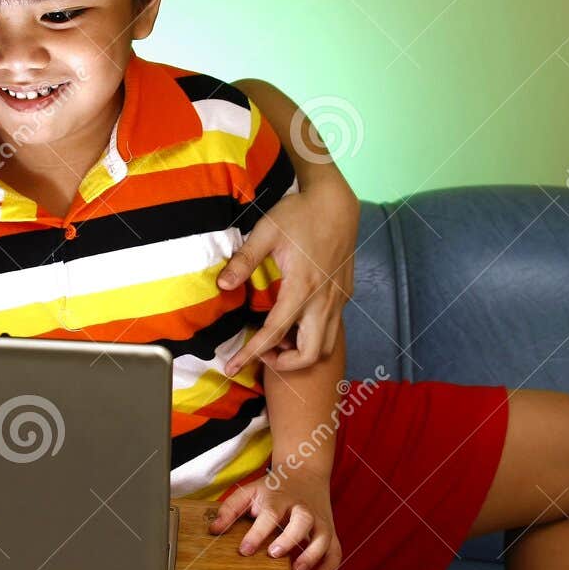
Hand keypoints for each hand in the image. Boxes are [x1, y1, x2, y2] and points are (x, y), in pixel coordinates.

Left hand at [207, 468, 342, 569]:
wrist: (304, 472)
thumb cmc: (273, 488)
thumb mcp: (250, 491)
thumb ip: (230, 509)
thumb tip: (214, 530)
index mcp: (279, 498)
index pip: (269, 514)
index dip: (257, 533)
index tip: (244, 550)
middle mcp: (302, 508)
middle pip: (302, 520)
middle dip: (290, 538)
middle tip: (274, 553)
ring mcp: (318, 519)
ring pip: (323, 536)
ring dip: (313, 554)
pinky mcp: (329, 530)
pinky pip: (335, 549)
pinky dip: (329, 566)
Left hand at [218, 187, 356, 375]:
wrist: (336, 201)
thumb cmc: (300, 213)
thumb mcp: (266, 232)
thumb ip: (244, 261)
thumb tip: (223, 285)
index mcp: (302, 287)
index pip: (274, 333)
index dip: (250, 354)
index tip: (232, 368)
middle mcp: (324, 299)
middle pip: (309, 354)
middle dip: (284, 363)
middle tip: (263, 352)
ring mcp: (338, 298)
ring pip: (326, 346)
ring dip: (302, 352)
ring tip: (279, 339)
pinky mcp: (345, 293)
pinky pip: (332, 328)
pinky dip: (313, 336)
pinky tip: (296, 321)